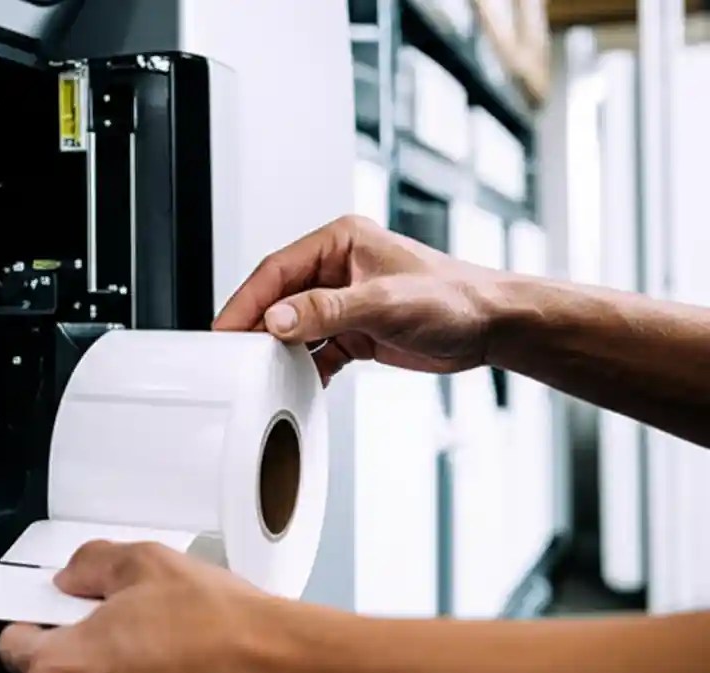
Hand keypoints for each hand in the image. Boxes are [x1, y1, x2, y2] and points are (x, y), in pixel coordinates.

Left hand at [0, 540, 324, 672]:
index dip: (30, 620)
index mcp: (64, 669)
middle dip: (68, 649)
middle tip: (106, 623)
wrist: (277, 665)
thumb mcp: (143, 562)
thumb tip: (74, 576)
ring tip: (142, 649)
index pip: (13, 648)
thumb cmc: (218, 623)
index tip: (46, 612)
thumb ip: (90, 565)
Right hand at [213, 215, 503, 383]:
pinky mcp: (354, 330)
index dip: (247, 301)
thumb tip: (277, 320)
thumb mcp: (383, 302)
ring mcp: (344, 300)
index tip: (226, 329)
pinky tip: (299, 383)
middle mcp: (337, 267)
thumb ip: (326, 310)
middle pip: (279, 297)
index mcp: (339, 242)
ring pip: (294, 325)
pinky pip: (316, 349)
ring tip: (262, 372)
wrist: (493, 327)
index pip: (277, 269)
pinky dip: (305, 368)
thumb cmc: (454, 298)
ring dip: (280, 350)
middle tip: (235, 356)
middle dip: (257, 328)